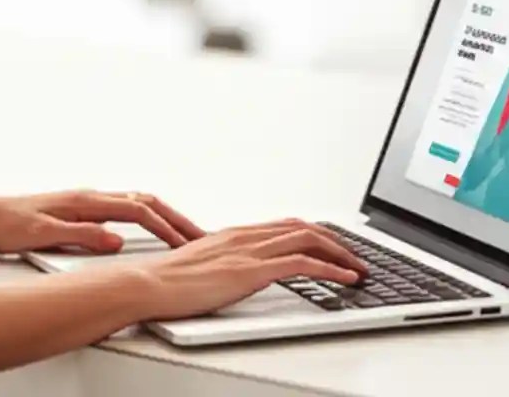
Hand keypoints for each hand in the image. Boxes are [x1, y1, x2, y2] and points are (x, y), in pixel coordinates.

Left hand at [0, 189, 207, 254]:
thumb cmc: (6, 226)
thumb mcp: (42, 236)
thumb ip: (81, 237)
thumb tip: (117, 242)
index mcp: (86, 201)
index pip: (138, 210)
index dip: (165, 228)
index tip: (187, 245)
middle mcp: (90, 196)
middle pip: (146, 200)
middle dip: (176, 218)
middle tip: (202, 236)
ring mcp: (87, 200)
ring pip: (138, 201)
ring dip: (164, 216)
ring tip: (185, 234)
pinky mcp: (81, 208)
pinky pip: (125, 207)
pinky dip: (147, 216)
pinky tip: (150, 229)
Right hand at [113, 218, 369, 321]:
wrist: (149, 284)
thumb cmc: (167, 280)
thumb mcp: (203, 265)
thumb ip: (224, 263)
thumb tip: (235, 272)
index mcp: (235, 233)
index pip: (285, 225)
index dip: (314, 234)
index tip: (331, 245)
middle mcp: (246, 235)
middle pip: (303, 228)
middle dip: (334, 241)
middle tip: (353, 256)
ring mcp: (250, 251)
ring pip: (309, 240)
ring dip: (340, 254)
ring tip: (358, 268)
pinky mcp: (252, 270)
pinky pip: (303, 265)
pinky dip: (331, 269)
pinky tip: (346, 278)